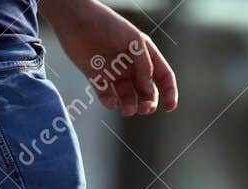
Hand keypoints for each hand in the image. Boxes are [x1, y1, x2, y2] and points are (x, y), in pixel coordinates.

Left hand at [41, 0, 176, 115]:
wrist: (77, 20)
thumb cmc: (108, 24)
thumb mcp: (133, 40)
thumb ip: (144, 64)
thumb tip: (149, 89)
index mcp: (145, 54)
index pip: (163, 76)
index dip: (169, 92)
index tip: (170, 107)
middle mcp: (132, 65)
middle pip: (147, 91)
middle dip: (149, 103)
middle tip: (144, 110)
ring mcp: (115, 73)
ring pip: (128, 98)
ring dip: (130, 106)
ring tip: (127, 110)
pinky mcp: (97, 78)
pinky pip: (107, 96)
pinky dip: (110, 103)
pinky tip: (111, 102)